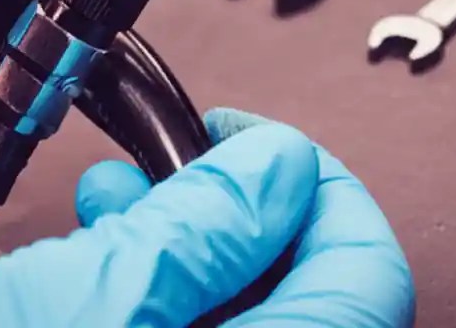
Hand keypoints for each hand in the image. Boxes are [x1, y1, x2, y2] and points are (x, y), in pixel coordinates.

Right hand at [0, 108, 415, 326]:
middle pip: (311, 295)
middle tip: (185, 163)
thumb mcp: (87, 302)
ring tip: (121, 202)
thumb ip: (200, 228)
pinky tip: (101, 257)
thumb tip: (277, 166)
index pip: (368, 276)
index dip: (320, 185)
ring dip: (191, 245)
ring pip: (246, 321)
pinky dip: (156, 294)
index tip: (259, 146)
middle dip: (240, 208)